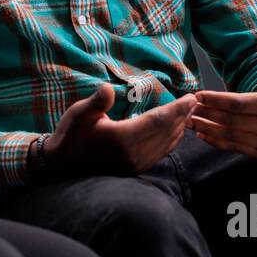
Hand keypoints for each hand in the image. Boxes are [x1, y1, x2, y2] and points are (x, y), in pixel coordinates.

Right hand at [44, 84, 197, 175]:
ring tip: (188, 113)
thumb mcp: (79, 114)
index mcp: (123, 138)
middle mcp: (133, 153)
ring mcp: (135, 163)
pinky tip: (174, 132)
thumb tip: (108, 88)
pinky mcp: (134, 168)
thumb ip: (97, 102)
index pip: (159, 120)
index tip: (191, 98)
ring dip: (180, 128)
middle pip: (167, 132)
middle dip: (183, 116)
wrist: (61, 164)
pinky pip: (160, 153)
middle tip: (195, 101)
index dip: (177, 108)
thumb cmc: (70, 135)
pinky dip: (171, 140)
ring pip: (166, 144)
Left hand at [190, 35, 256, 157]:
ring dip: (207, 129)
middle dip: (207, 114)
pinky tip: (202, 134)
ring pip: (231, 136)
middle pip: (231, 121)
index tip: (198, 95)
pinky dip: (218, 143)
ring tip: (188, 120)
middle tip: (186, 107)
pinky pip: (237, 148)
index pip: (240, 104)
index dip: (217, 100)